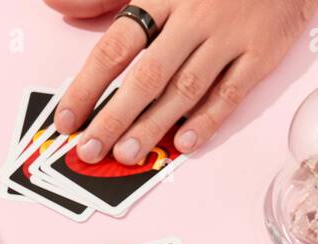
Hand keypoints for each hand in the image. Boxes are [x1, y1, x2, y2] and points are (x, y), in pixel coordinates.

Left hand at [47, 0, 316, 164]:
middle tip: (91, 150)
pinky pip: (230, 93)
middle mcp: (193, 19)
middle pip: (147, 75)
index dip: (87, 87)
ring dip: (154, 125)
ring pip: (185, 89)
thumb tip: (57, 6)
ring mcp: (227, 38)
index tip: (66, 120)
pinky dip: (208, 121)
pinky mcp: (260, 54)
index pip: (115, 47)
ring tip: (127, 155)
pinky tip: (184, 144)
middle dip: (114, 117)